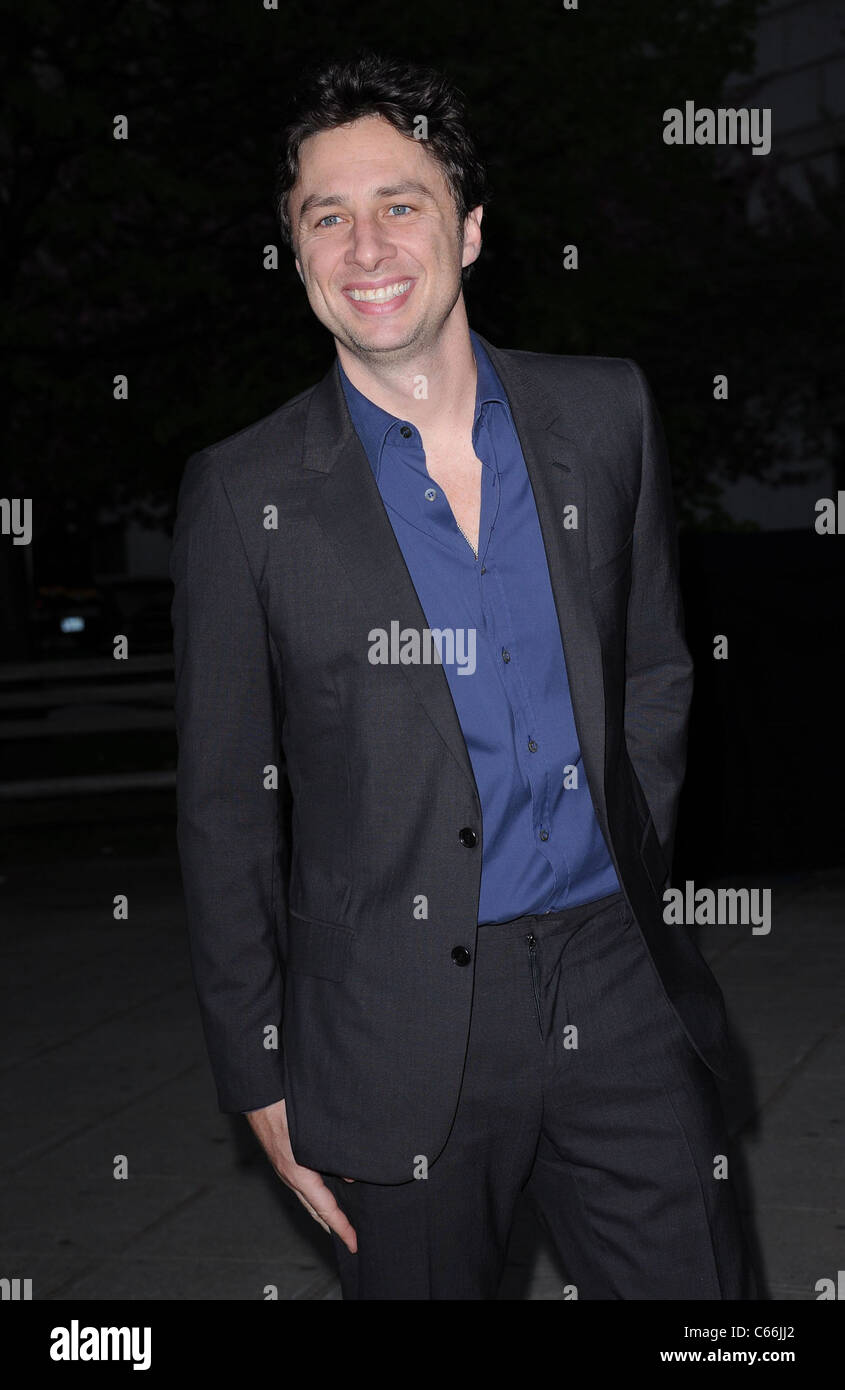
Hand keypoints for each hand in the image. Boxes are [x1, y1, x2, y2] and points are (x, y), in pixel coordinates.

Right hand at [244, 1097, 356, 1253]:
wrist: (261, 1100)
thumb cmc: (286, 1112)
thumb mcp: (315, 1134)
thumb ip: (335, 1155)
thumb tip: (352, 1177)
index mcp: (299, 1175)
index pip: (326, 1209)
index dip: (342, 1228)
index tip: (354, 1243)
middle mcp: (291, 1178)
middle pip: (316, 1211)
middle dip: (333, 1227)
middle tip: (350, 1240)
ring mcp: (286, 1171)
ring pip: (309, 1200)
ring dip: (325, 1213)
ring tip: (342, 1222)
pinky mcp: (285, 1162)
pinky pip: (304, 1187)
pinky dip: (317, 1197)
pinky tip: (326, 1192)